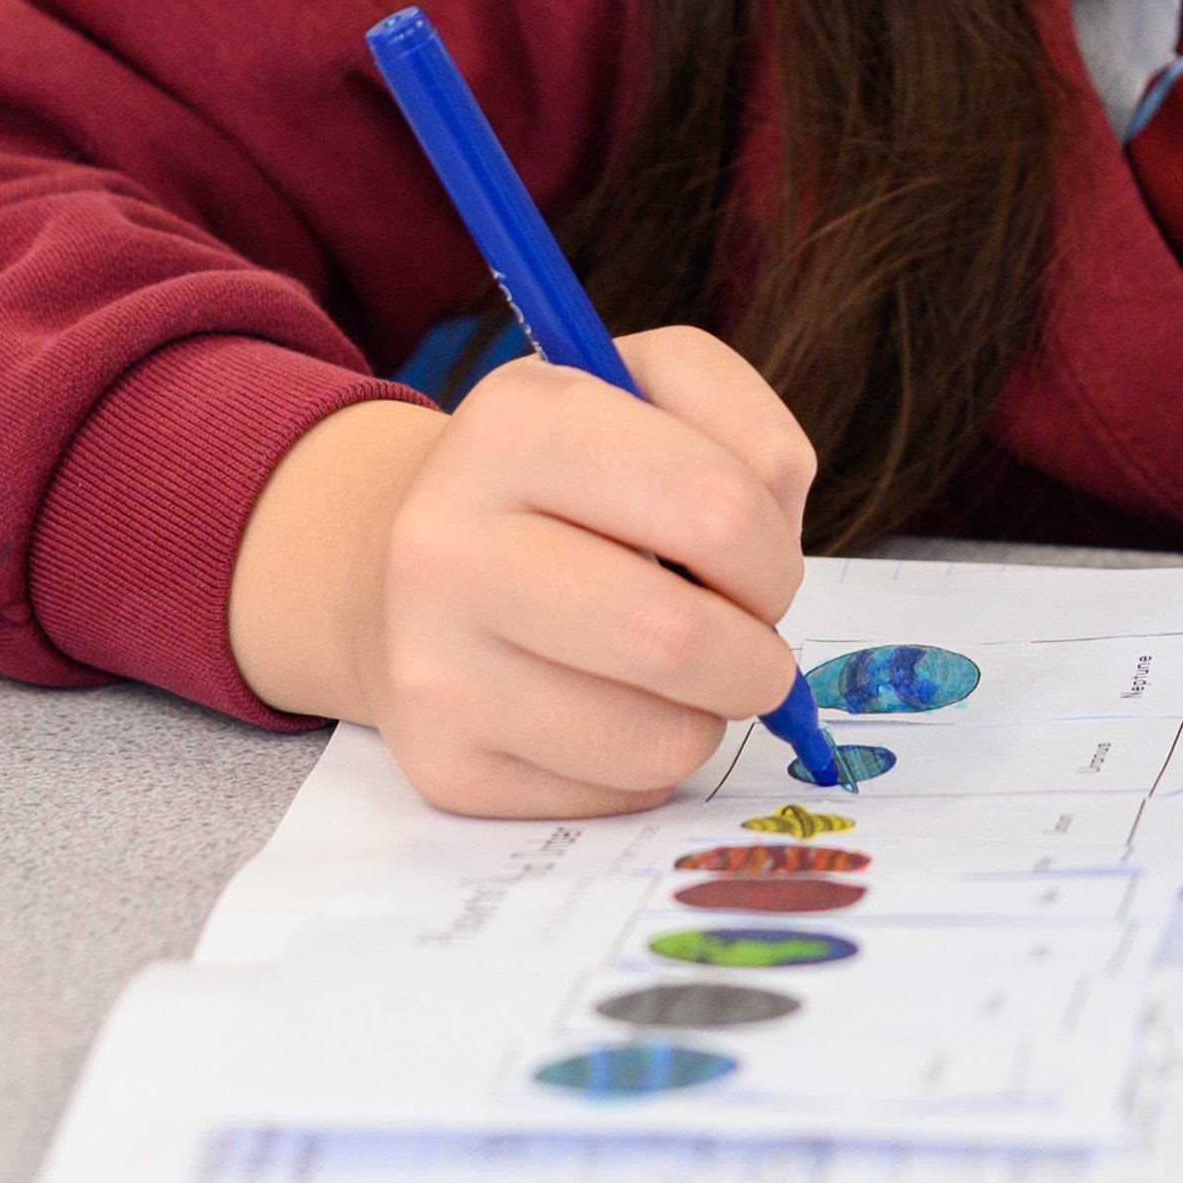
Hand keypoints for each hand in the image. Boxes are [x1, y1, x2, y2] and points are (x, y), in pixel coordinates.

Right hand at [229, 326, 815, 816]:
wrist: (407, 565)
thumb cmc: (570, 479)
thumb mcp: (652, 390)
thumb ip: (747, 431)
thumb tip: (775, 548)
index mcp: (513, 423)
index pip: (715, 506)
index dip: (771, 552)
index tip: (758, 563)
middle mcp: (448, 543)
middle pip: (675, 639)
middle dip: (757, 657)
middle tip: (749, 642)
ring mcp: (433, 664)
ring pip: (657, 739)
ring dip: (709, 715)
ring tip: (677, 673)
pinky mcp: (444, 764)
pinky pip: (616, 793)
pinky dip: (651, 761)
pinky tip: (612, 708)